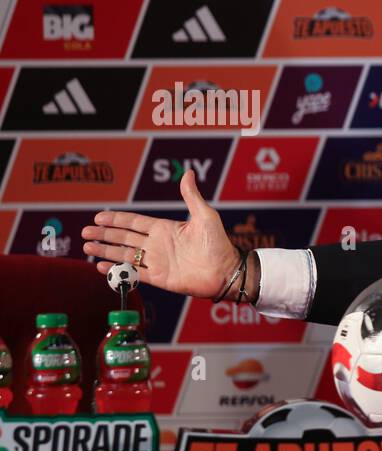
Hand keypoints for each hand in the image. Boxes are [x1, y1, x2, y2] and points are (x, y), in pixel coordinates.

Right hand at [82, 169, 240, 298]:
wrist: (226, 272)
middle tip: (85, 231)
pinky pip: (134, 273)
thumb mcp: (205, 216)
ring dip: (105, 250)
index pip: (134, 222)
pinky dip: (117, 270)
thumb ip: (191, 196)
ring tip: (87, 246)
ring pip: (125, 255)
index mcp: (165, 228)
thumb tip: (188, 172)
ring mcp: (157, 262)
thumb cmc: (218, 244)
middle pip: (124, 237)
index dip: (116, 219)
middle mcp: (157, 245)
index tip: (98, 216)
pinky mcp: (159, 278)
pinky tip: (101, 266)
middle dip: (104, 234)